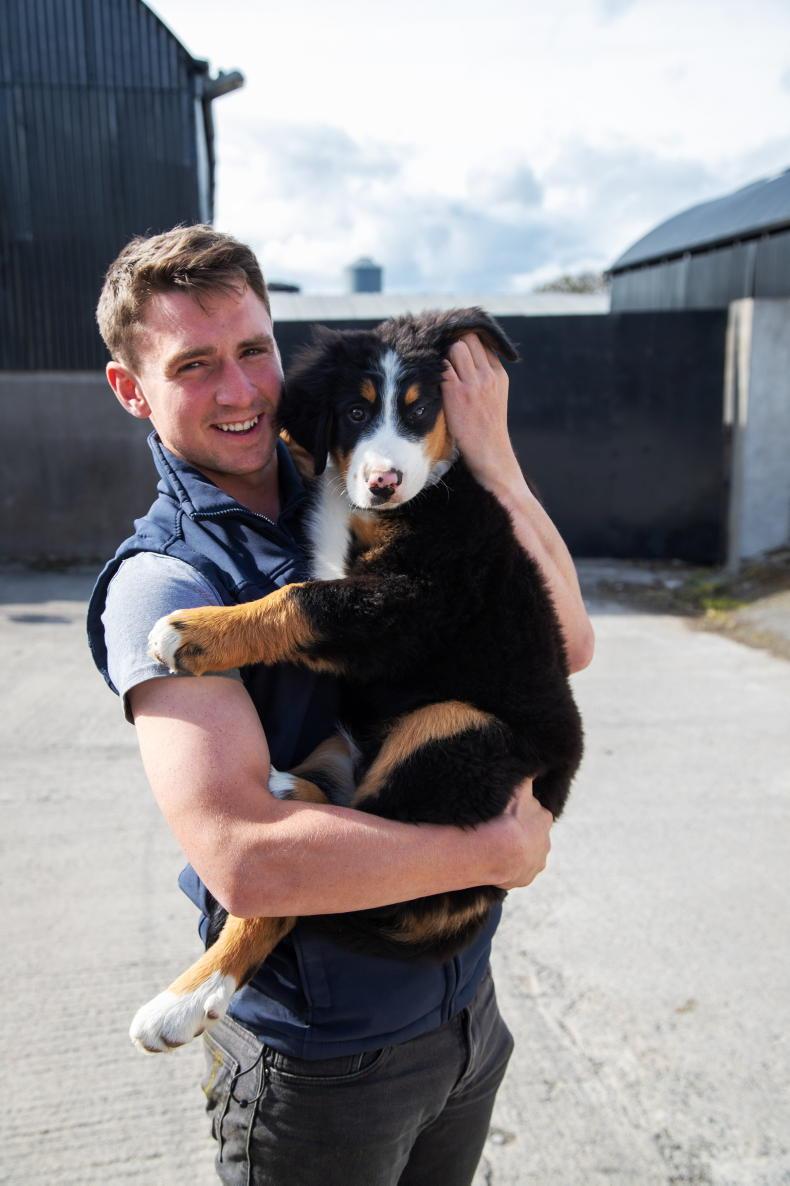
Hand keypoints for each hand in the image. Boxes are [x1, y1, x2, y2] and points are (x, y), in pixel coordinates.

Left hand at [441, 333, 520, 490]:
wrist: (490, 454)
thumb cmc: (487, 428)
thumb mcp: (494, 397)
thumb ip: (484, 377)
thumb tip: (464, 360)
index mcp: (498, 374)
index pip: (483, 341)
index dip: (467, 341)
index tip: (454, 349)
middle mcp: (488, 374)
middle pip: (469, 339)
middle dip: (454, 342)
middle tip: (442, 355)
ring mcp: (473, 383)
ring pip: (456, 347)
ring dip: (444, 354)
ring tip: (436, 367)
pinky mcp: (457, 393)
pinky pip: (442, 367)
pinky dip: (434, 368)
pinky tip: (428, 377)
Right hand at [492, 778, 552, 890]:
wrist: (494, 851)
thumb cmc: (503, 815)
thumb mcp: (517, 788)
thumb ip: (527, 778)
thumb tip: (537, 767)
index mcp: (544, 818)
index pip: (532, 812)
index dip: (517, 812)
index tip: (504, 813)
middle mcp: (545, 842)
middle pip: (530, 834)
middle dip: (518, 832)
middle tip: (497, 829)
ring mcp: (536, 863)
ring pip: (524, 853)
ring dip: (513, 850)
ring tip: (492, 846)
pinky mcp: (525, 880)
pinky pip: (516, 871)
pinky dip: (506, 867)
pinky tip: (493, 860)